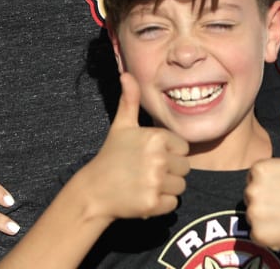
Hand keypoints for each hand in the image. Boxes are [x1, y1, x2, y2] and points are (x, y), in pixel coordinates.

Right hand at [73, 72, 189, 219]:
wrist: (94, 190)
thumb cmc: (111, 156)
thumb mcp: (121, 125)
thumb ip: (130, 100)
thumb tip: (126, 74)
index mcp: (156, 137)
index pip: (183, 148)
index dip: (169, 153)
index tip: (149, 157)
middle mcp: (158, 158)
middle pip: (185, 168)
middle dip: (169, 172)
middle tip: (146, 172)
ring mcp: (155, 182)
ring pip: (180, 187)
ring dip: (166, 188)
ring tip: (145, 183)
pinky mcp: (153, 203)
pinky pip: (173, 204)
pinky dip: (161, 204)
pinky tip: (144, 197)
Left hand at [245, 104, 279, 252]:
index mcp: (260, 167)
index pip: (255, 176)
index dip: (272, 183)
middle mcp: (253, 189)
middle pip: (251, 195)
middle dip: (267, 199)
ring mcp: (255, 213)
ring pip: (253, 214)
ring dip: (267, 217)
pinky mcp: (258, 234)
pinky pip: (257, 234)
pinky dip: (269, 234)